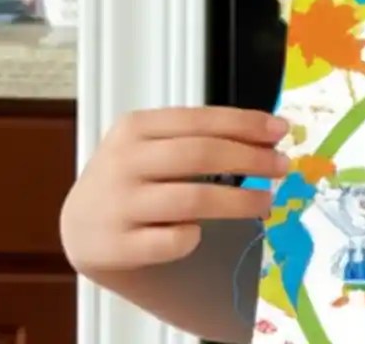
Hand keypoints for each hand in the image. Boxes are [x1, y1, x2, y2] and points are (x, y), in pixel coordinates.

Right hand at [60, 107, 291, 275]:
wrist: (82, 226)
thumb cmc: (131, 179)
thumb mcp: (153, 145)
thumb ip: (200, 136)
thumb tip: (268, 134)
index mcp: (135, 128)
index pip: (199, 119)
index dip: (245, 124)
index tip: (281, 130)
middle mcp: (123, 162)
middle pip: (200, 155)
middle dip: (250, 159)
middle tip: (282, 166)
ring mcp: (118, 205)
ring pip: (192, 200)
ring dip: (238, 201)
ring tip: (265, 200)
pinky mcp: (117, 246)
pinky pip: (172, 241)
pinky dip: (193, 237)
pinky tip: (200, 233)